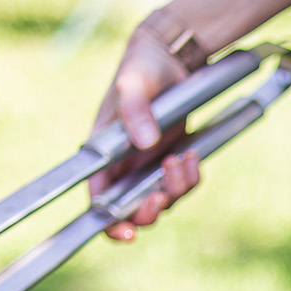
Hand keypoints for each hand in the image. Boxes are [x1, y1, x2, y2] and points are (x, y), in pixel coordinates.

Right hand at [90, 26, 202, 242]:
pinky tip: (192, 155)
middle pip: (132, 211)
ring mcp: (148, 167)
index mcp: (103, 155)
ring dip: (174, 189)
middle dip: (148, 212)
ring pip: (162, 200)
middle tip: (160, 197)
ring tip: (181, 159)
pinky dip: (190, 176)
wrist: (169, 59)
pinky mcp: (171, 162)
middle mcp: (124, 167)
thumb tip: (145, 143)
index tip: (127, 232)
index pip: (99, 200)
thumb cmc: (141, 69)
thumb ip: (134, 109)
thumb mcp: (133, 83)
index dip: (109, 223)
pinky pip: (183, 184)